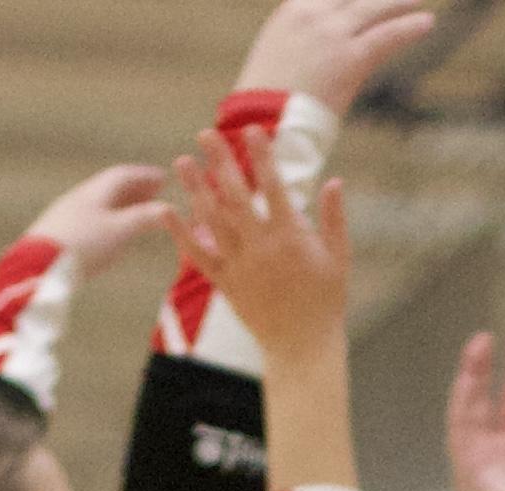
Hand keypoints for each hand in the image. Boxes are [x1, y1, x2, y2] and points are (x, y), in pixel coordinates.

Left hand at [26, 163, 173, 273]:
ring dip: (121, 204)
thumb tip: (169, 209)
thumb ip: (145, 218)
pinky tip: (108, 232)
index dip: (145, 176)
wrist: (39, 266)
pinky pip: (89, 218)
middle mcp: (79, 197)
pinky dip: (107, 218)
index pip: (123, 175)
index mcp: (95, 192)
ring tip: (135, 211)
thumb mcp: (120, 231)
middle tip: (153, 192)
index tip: (163, 178)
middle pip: (110, 187)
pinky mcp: (58, 232)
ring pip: (99, 203)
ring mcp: (66, 214)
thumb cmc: (84, 245)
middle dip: (134, 189)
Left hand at [168, 130, 349, 356]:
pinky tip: (165, 211)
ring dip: (196, 189)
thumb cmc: (325, 302)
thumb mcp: (339, 259)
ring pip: (213, 220)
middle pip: (236, 196)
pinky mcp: (226, 283)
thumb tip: (336, 181)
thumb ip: (335, 219)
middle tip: (204, 134)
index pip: (275, 187)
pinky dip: (180, 234)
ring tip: (183, 161)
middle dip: (220, 162)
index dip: (262, 156)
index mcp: (292, 238)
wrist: (302, 347)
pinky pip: (199, 256)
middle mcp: (262, 248)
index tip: (251, 130)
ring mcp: (241, 265)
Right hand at [238, 0, 440, 110]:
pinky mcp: (350, 57)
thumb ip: (305, 35)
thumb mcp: (280, 50)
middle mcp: (313, 13)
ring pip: (374, 7)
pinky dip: (410, 28)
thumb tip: (326, 41)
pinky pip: (387, 36)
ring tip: (417, 1)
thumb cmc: (267, 96)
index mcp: (294, 9)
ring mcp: (332, 33)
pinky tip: (428, 23)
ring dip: (399, 3)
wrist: (261, 119)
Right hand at [448, 335, 504, 490]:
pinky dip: (462, 404)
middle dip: (483, 369)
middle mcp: (486, 447)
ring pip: (466, 407)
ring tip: (477, 347)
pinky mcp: (465, 464)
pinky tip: (468, 381)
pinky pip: (459, 428)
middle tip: (487, 336)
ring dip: (469, 378)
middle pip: (482, 399)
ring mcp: (473, 454)